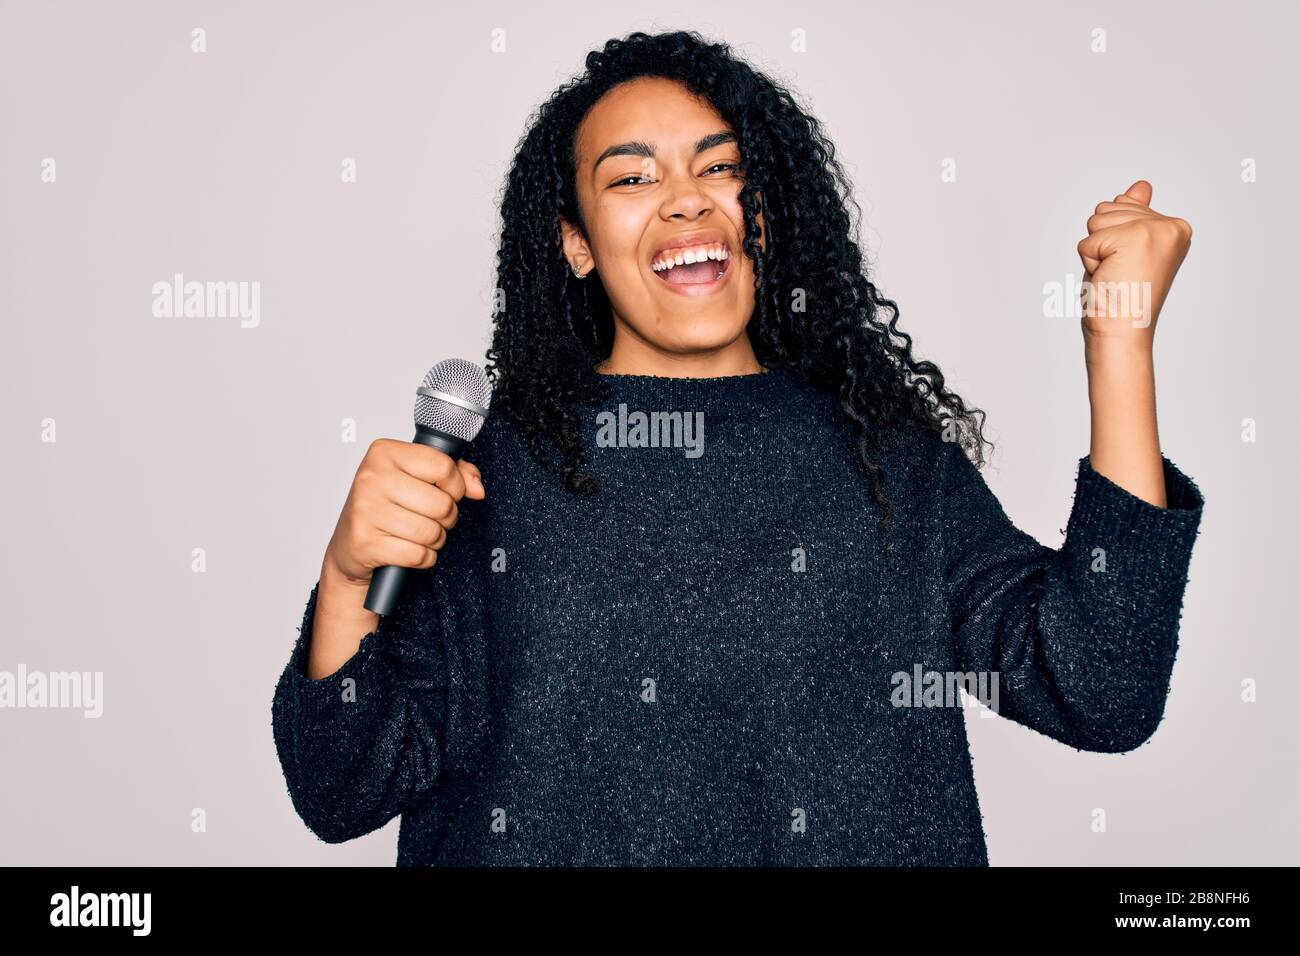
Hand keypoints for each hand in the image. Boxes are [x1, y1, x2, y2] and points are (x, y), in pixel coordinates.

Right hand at [323, 438, 485, 587]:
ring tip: (420, 534)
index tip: (447, 492)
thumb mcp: (415, 478)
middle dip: (447, 517)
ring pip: (432, 532)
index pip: (443, 466)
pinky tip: (409, 549)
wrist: (348, 545)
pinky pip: (418, 555)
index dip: (455, 486)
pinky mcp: (366, 542)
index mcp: (384, 453)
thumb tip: (477, 488)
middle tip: (432, 518)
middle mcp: (371, 477)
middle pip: (442, 503)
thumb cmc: (385, 507)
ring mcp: (366, 510)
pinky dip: (423, 558)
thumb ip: (454, 472)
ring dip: (435, 539)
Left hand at [1076, 180, 1191, 347]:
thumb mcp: (1127, 250)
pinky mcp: (1133, 238)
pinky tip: (1109, 279)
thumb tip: (1142, 185)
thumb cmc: (1124, 299)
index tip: (1128, 266)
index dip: (1111, 239)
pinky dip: (1089, 263)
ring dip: (1095, 252)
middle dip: (1101, 244)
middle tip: (1119, 273)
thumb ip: (1135, 215)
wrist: (1123, 333)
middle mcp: (1170, 225)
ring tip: (1114, 275)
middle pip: (1106, 210)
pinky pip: (1087, 241)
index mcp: (1175, 227)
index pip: (1122, 206)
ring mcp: (1154, 229)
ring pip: (1096, 221)